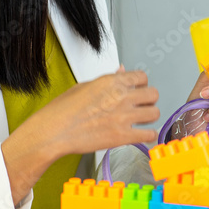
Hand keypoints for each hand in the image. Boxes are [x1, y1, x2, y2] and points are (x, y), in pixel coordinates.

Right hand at [35, 66, 159, 154]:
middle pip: (153, 94)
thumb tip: (121, 71)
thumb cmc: (63, 110)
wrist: (54, 131)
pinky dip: (148, 136)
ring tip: (141, 120)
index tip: (138, 89)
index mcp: (112, 82)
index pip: (142, 77)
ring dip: (149, 117)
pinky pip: (149, 135)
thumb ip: (109, 79)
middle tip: (141, 105)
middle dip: (148, 100)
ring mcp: (124, 117)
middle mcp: (121, 97)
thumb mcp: (85, 86)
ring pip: (155, 113)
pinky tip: (142, 135)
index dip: (141, 84)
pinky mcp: (123, 137)